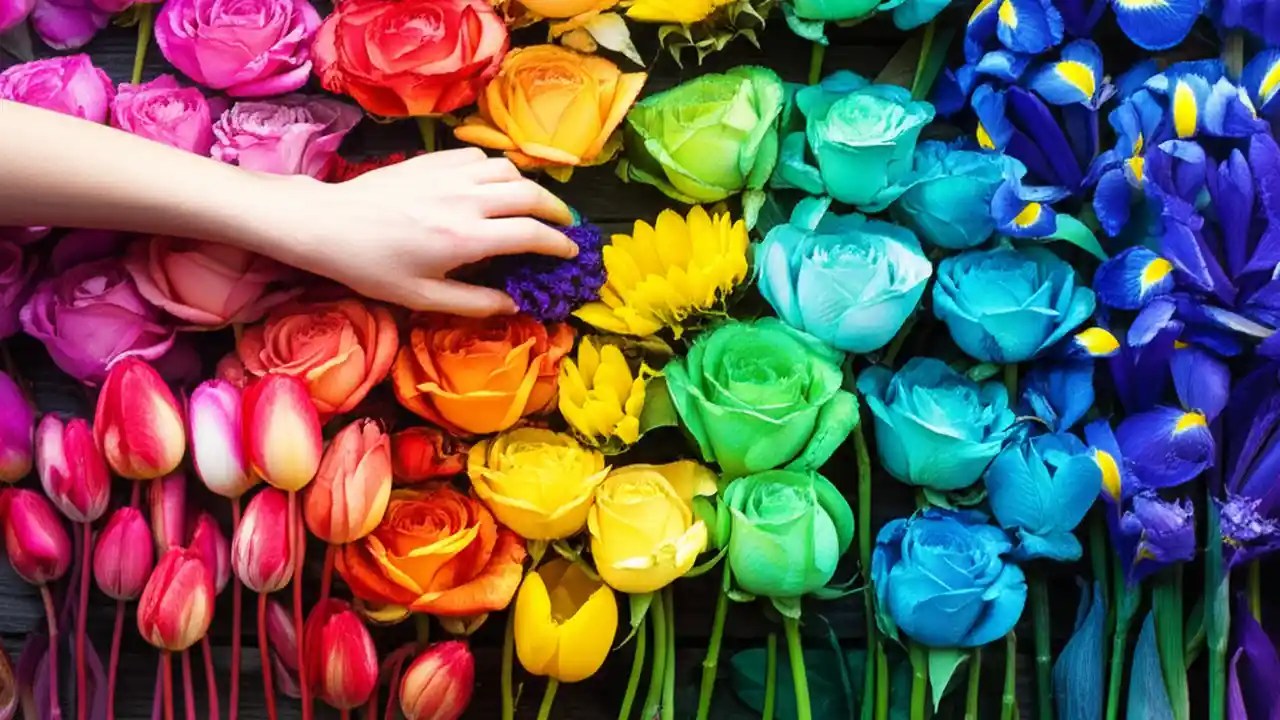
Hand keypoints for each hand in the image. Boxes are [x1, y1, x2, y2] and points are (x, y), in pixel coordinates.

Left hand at [257, 148, 577, 315]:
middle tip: (565, 225)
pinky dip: (497, 170)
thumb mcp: (424, 298)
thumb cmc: (373, 268)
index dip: (559, 244)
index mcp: (467, 239)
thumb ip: (475, 302)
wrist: (328, 225)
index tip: (570, 252)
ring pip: (509, 170)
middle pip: (531, 195)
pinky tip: (492, 186)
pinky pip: (480, 157)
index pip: (532, 234)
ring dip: (528, 187)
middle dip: (557, 210)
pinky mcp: (433, 160)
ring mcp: (450, 175)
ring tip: (531, 205)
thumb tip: (514, 304)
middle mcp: (466, 201)